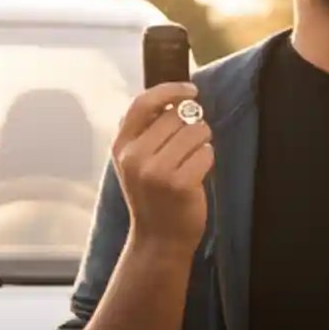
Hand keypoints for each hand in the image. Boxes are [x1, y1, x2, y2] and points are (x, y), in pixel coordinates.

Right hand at [111, 82, 213, 254]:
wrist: (158, 239)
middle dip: (191, 125)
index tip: (191, 90)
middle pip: (178, 116)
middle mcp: (135, 156)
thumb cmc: (152, 196)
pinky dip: (207, 160)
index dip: (170, 90)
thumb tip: (175, 99)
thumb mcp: (134, 162)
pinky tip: (196, 176)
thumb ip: (146, 131)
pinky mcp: (180, 183)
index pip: (143, 103)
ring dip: (201, 142)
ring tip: (191, 161)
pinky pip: (206, 152)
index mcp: (121, 146)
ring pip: (196, 131)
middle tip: (187, 148)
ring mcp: (157, 171)